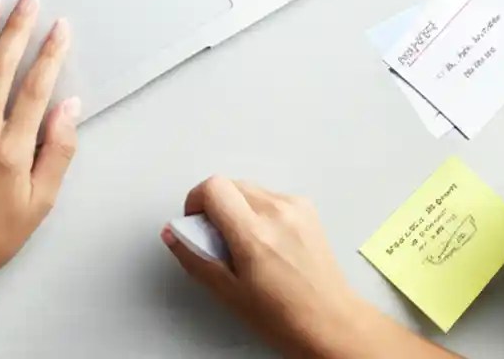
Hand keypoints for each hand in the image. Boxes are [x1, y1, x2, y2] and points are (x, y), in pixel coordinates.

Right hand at [162, 178, 459, 358]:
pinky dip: (260, 211)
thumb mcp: (228, 292)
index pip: (214, 187)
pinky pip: (271, 197)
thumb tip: (174, 234)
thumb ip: (196, 257)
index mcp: (254, 233)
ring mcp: (296, 208)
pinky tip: (266, 241)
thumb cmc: (284, 315)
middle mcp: (277, 212)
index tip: (195, 220)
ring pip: (251, 189)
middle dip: (215, 205)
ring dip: (238, 207)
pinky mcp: (307, 209)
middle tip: (216, 238)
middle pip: (230, 184)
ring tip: (243, 244)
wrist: (328, 320)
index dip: (196, 200)